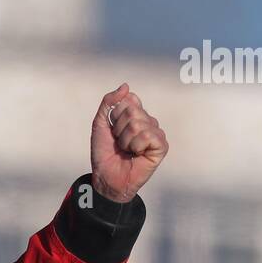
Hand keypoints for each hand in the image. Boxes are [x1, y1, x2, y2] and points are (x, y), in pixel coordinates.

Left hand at [90, 83, 167, 202]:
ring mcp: (156, 133)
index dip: (115, 116)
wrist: (106, 176)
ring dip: (126, 140)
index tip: (112, 129)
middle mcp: (147, 122)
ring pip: (138, 124)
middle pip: (132, 111)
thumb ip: (109, 102)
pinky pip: (148, 135)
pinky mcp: (161, 146)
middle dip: (119, 129)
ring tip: (127, 150)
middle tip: (119, 143)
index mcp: (135, 115)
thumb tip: (125, 86)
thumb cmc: (104, 152)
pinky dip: (136, 146)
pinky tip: (137, 154)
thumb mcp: (100, 123)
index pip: (129, 100)